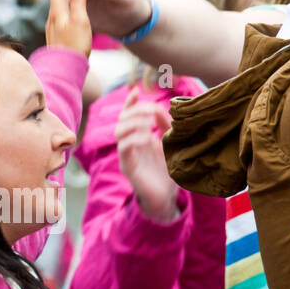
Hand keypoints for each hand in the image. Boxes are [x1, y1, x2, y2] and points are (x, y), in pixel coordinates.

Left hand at [44, 0, 91, 56]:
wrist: (66, 69)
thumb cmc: (76, 45)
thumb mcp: (81, 20)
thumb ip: (78, 0)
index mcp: (58, 12)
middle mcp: (52, 18)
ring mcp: (53, 28)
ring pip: (55, 5)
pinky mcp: (56, 36)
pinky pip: (58, 14)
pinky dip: (61, 6)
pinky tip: (65, 9)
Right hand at [115, 88, 180, 222]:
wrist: (166, 198)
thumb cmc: (167, 171)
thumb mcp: (170, 144)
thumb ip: (166, 127)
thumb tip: (162, 107)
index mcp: (138, 136)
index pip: (128, 115)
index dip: (130, 102)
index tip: (136, 90)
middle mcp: (129, 144)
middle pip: (122, 120)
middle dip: (134, 111)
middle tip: (150, 109)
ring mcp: (126, 155)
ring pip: (119, 132)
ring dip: (133, 123)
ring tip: (148, 121)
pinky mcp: (127, 166)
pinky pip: (124, 148)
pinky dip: (134, 139)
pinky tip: (147, 137)